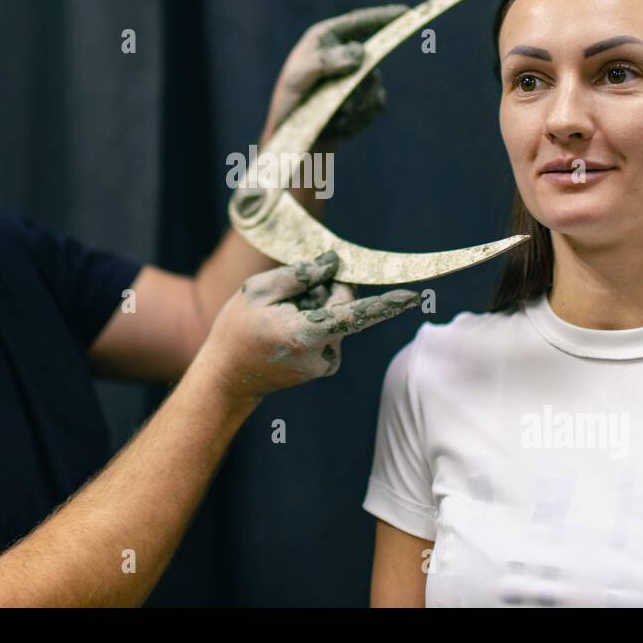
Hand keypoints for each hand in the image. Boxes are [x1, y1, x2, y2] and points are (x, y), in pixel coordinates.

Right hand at [195, 251, 420, 403]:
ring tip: (280, 315)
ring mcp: (325, 364)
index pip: (357, 315)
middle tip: (290, 292)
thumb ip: (300, 274)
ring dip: (316, 307)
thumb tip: (334, 264)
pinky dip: (314, 323)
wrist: (226, 378)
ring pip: (336, 318)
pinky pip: (330, 332)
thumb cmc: (237, 330)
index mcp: (307, 334)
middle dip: (325, 291)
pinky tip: (286, 328)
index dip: (388, 304)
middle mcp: (323, 354)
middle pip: (344, 306)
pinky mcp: (323, 367)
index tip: (416, 297)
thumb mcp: (258, 291)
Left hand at [264, 5, 408, 148]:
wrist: (293, 140)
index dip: (384, 17)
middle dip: (358, 81)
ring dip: (354, 103)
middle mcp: (345, 53)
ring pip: (374, 84)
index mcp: (327, 38)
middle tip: (341, 100)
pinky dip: (359, 117)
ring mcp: (358, 76)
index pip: (360, 22)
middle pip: (372, 56)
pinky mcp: (366, 99)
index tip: (407, 12)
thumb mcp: (298, 78)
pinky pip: (376, 105)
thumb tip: (360, 52)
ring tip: (330, 115)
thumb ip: (324, 61)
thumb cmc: (289, 103)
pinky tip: (339, 124)